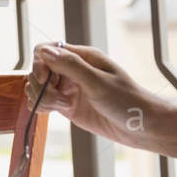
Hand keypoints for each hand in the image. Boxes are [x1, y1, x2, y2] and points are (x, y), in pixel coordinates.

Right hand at [26, 43, 174, 152]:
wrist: (139, 127)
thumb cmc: (127, 101)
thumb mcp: (98, 81)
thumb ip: (70, 65)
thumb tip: (44, 51)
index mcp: (82, 57)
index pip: (46, 50)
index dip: (40, 63)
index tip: (45, 79)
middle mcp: (72, 70)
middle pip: (38, 69)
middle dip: (41, 85)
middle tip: (60, 98)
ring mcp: (67, 87)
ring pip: (37, 86)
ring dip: (42, 97)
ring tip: (63, 106)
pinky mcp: (65, 104)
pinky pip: (42, 101)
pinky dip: (41, 106)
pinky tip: (54, 111)